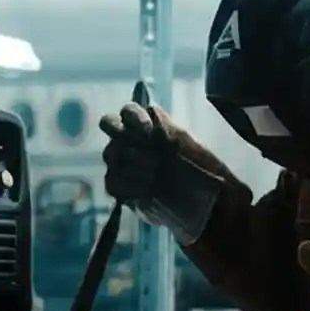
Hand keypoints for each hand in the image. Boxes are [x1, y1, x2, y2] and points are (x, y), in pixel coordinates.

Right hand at [97, 103, 233, 244]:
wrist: (200, 200)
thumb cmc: (197, 166)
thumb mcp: (187, 143)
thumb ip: (166, 126)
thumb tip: (151, 111)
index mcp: (147, 125)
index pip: (128, 111)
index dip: (134, 118)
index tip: (149, 131)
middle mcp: (130, 140)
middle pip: (109, 124)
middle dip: (126, 137)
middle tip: (148, 154)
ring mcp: (122, 163)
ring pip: (110, 153)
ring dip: (132, 164)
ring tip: (154, 176)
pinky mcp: (120, 187)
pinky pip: (111, 181)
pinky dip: (127, 185)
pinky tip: (146, 190)